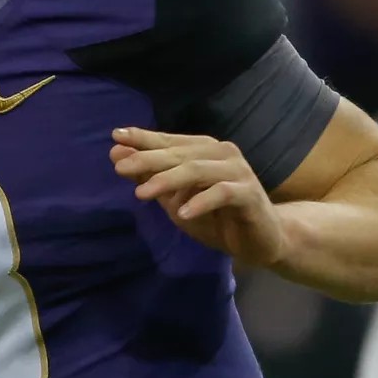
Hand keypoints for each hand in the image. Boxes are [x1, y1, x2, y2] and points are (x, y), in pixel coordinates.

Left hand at [110, 128, 284, 266]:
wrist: (260, 241)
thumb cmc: (216, 218)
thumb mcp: (176, 199)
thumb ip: (150, 178)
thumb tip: (117, 153)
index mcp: (204, 150)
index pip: (170, 141)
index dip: (144, 138)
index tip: (116, 136)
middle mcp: (222, 154)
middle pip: (180, 154)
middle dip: (148, 159)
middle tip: (121, 167)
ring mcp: (238, 172)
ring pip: (198, 170)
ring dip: (168, 180)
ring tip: (142, 194)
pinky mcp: (250, 195)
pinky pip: (223, 193)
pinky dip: (201, 201)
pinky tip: (183, 213)